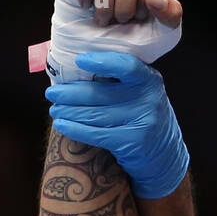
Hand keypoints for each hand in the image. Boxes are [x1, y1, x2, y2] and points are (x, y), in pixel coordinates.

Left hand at [45, 51, 188, 199]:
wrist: (164, 154)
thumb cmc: (143, 117)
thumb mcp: (141, 94)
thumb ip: (120, 83)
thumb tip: (77, 72)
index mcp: (149, 79)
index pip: (125, 66)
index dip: (102, 62)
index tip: (79, 61)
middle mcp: (147, 99)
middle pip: (101, 93)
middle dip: (71, 93)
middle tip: (51, 93)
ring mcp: (141, 122)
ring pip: (95, 114)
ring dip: (69, 112)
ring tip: (54, 110)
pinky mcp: (131, 142)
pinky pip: (96, 134)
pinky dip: (75, 129)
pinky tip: (61, 125)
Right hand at [47, 0, 181, 83]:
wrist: (99, 61)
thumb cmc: (131, 44)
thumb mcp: (162, 35)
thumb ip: (171, 15)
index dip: (145, 3)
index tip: (140, 18)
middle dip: (124, 11)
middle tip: (119, 22)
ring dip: (103, 10)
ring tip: (103, 20)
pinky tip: (86, 7)